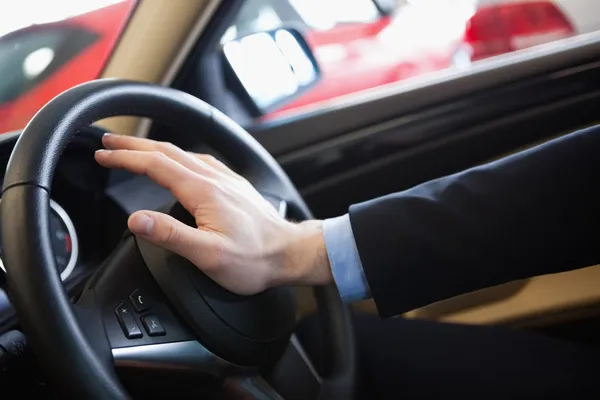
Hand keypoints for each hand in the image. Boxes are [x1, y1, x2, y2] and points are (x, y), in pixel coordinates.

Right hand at [95, 134, 331, 294]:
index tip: (103, 155)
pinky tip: (180, 161)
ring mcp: (226, 180)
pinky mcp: (234, 186)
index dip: (126, 158)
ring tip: (135, 149)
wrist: (289, 253)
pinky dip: (179, 155)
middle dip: (134, 145)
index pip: (156, 165)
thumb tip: (137, 220)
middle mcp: (214, 179)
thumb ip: (171, 235)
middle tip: (109, 143)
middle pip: (167, 152)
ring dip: (155, 148)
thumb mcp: (209, 255)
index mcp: (203, 192)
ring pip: (184, 153)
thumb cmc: (254, 259)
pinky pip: (201, 160)